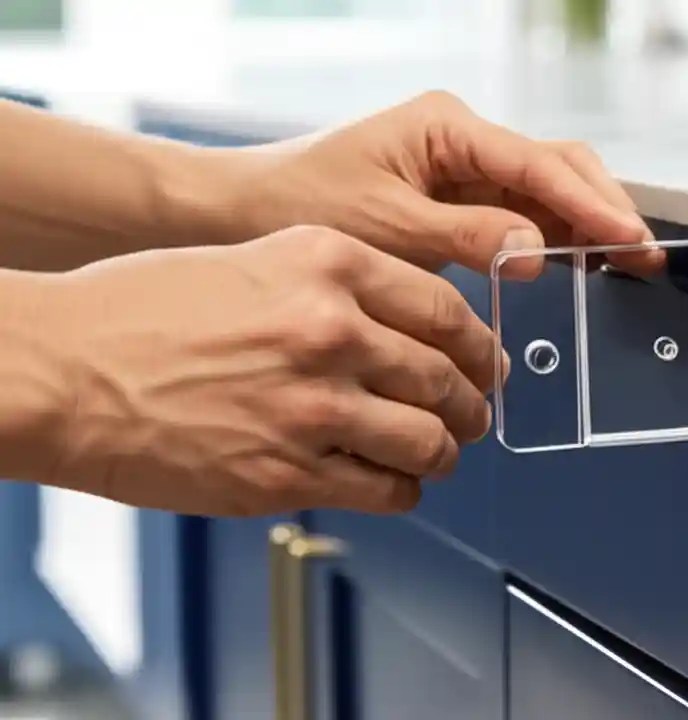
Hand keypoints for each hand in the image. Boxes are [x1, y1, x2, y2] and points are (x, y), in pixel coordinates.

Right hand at [32, 226, 501, 515]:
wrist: (62, 370)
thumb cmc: (141, 312)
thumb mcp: (256, 261)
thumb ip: (340, 288)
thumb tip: (409, 328)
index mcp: (328, 265)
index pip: (448, 310)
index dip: (480, 346)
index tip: (484, 362)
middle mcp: (330, 331)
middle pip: (447, 377)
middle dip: (472, 404)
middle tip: (473, 413)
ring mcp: (312, 407)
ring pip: (429, 440)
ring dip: (444, 451)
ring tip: (437, 452)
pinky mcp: (287, 475)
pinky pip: (385, 489)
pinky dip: (403, 489)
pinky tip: (392, 481)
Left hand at [228, 91, 664, 278]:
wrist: (246, 211)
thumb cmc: (301, 204)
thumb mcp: (384, 226)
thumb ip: (466, 236)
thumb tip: (538, 251)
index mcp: (448, 128)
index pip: (539, 165)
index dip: (590, 206)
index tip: (629, 239)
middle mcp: (464, 140)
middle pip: (559, 167)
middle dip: (606, 208)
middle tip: (647, 254)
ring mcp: (465, 168)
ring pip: (550, 190)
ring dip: (590, 224)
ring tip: (633, 262)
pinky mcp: (459, 199)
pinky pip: (524, 214)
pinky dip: (558, 238)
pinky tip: (586, 264)